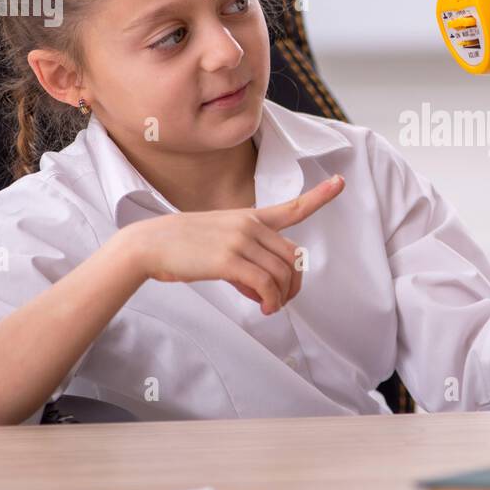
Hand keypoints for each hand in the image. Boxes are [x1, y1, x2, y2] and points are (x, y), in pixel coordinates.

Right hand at [117, 175, 345, 314]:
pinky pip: (265, 284)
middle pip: (293, 257)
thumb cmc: (182, 247)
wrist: (148, 244)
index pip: (291, 206)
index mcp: (249, 217)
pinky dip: (271, 300)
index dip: (320, 195)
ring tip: (268, 307)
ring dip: (281, 296)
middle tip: (280, 301)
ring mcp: (239, 240)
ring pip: (282, 273)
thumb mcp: (219, 244)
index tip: (340, 182)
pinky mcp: (228, 259)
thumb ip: (246, 260)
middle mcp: (249, 225)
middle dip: (293, 283)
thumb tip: (263, 290)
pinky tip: (264, 308)